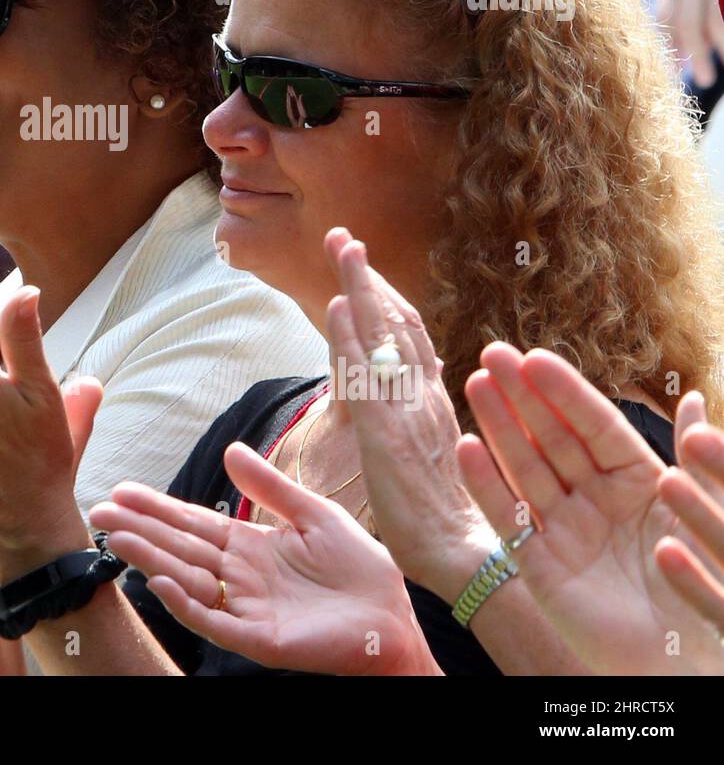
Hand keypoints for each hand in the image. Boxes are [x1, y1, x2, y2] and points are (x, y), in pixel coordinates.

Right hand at [91, 441, 439, 674]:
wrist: (394, 617)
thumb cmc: (361, 569)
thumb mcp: (313, 512)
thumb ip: (270, 486)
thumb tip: (229, 449)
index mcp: (250, 546)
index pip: (193, 524)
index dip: (157, 508)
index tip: (122, 490)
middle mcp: (240, 577)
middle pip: (179, 549)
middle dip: (139, 530)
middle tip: (99, 511)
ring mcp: (247, 608)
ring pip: (187, 581)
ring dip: (151, 560)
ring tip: (116, 538)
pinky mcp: (261, 638)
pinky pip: (215, 621)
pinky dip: (186, 603)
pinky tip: (161, 581)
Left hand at [322, 228, 494, 599]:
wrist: (459, 555)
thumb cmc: (438, 512)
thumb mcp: (423, 449)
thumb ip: (412, 412)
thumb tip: (399, 381)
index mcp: (433, 398)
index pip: (408, 333)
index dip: (384, 295)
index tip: (361, 262)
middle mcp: (424, 394)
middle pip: (397, 321)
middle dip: (368, 277)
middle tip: (345, 239)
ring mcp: (408, 408)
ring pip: (384, 335)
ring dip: (359, 288)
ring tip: (342, 248)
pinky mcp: (388, 432)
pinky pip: (366, 373)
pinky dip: (351, 336)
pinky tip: (336, 307)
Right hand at [458, 345, 723, 673]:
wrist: (686, 665)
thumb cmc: (706, 590)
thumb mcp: (706, 513)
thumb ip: (694, 458)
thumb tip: (692, 396)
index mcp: (637, 483)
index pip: (595, 426)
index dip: (564, 392)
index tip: (534, 358)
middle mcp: (597, 500)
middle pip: (554, 438)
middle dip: (523, 396)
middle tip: (493, 353)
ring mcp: (566, 531)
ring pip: (526, 468)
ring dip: (499, 426)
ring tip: (476, 383)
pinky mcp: (540, 567)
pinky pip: (509, 519)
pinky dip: (486, 485)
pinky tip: (467, 448)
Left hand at [655, 0, 723, 86]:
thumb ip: (687, 3)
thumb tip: (684, 51)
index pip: (669, 18)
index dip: (671, 47)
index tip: (674, 73)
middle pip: (690, 23)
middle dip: (696, 55)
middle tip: (702, 80)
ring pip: (715, 20)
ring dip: (720, 47)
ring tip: (722, 66)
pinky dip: (723, 32)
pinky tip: (723, 45)